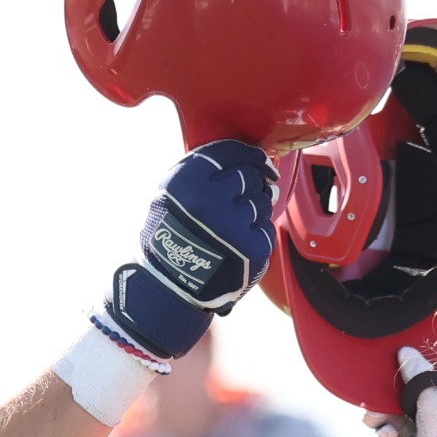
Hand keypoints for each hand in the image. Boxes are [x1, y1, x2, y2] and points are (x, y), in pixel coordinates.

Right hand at [104, 141, 277, 359]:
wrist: (170, 285)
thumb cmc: (173, 237)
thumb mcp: (171, 195)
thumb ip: (202, 173)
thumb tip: (249, 160)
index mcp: (185, 180)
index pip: (228, 152)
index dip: (247, 153)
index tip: (258, 159)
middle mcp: (210, 199)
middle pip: (249, 174)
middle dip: (250, 184)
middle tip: (239, 199)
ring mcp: (233, 223)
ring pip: (262, 200)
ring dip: (254, 209)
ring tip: (232, 226)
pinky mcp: (252, 247)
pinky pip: (266, 227)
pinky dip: (256, 234)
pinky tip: (237, 244)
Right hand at [362, 346, 436, 436]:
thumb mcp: (434, 401)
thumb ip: (417, 375)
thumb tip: (405, 351)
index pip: (421, 385)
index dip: (406, 375)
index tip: (391, 363)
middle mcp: (429, 424)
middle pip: (398, 400)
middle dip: (385, 395)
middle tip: (376, 392)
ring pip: (385, 418)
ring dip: (378, 414)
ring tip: (377, 417)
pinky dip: (382, 436)